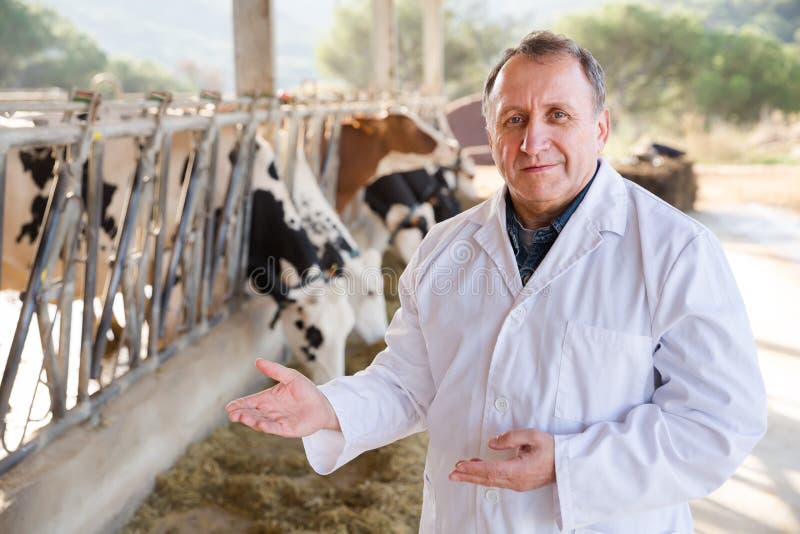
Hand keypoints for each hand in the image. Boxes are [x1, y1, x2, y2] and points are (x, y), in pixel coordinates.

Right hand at [225, 358, 339, 436]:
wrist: (323, 404)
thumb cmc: (306, 390)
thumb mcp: (290, 376)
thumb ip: (274, 370)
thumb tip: (257, 360)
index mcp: (266, 399)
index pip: (249, 402)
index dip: (239, 405)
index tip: (229, 407)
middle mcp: (269, 411)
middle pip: (251, 413)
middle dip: (241, 414)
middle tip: (232, 414)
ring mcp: (277, 421)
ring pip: (260, 422)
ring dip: (251, 420)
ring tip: (242, 418)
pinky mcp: (287, 429)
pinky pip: (274, 428)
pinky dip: (266, 427)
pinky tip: (259, 424)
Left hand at [448, 428, 554, 490]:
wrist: (566, 464)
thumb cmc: (552, 449)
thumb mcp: (533, 436)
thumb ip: (511, 437)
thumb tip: (492, 442)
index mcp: (519, 469)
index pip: (491, 470)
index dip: (474, 468)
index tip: (460, 465)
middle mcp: (516, 480)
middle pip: (487, 479)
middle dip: (468, 476)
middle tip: (451, 473)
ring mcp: (517, 484)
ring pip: (491, 482)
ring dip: (473, 477)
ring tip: (458, 473)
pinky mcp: (518, 483)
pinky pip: (497, 481)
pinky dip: (484, 477)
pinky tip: (476, 471)